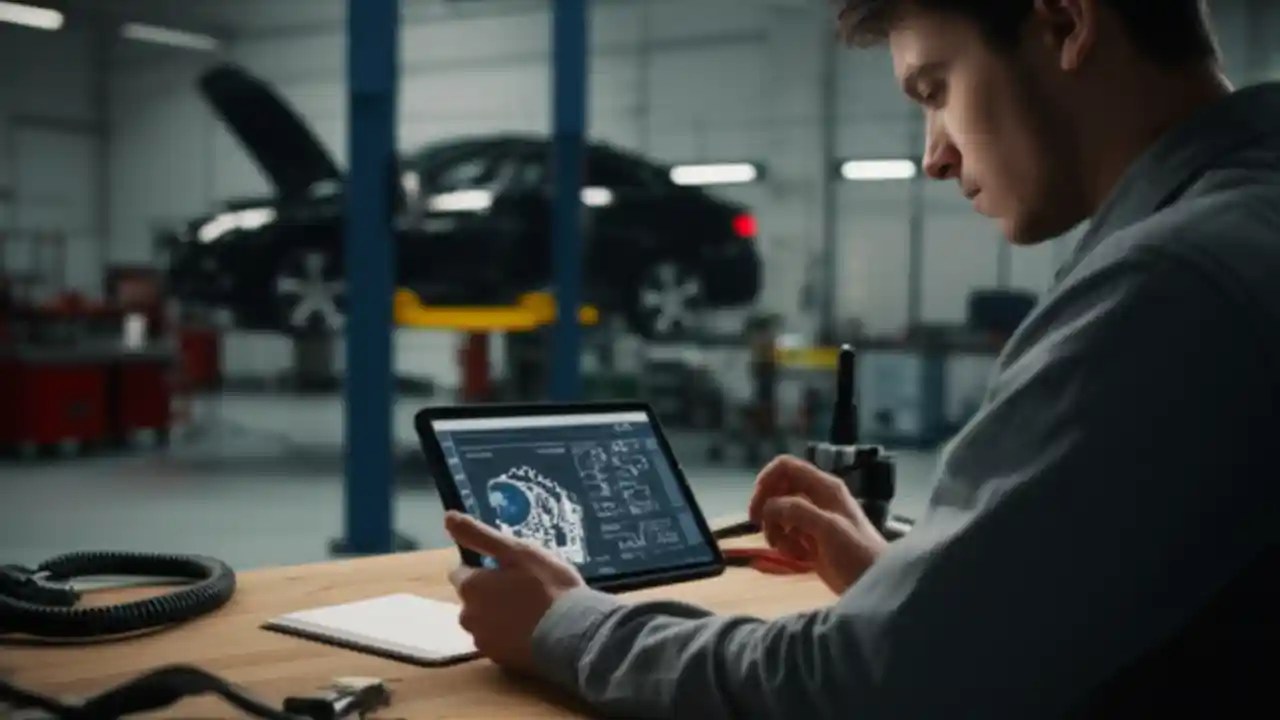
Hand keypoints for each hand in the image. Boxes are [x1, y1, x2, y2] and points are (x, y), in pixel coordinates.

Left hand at [445, 511, 585, 674]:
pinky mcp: (500, 661)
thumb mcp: (517, 551)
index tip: (507, 568)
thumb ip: (480, 536)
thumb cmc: (547, 586)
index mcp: (470, 587)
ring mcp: (483, 641)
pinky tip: (533, 630)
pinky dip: (510, 635)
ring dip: (499, 615)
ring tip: (531, 610)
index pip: (460, 573)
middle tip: (523, 587)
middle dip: (489, 594)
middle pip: (472, 600)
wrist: (573, 634)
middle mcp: (468, 616)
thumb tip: (448, 517)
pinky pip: (499, 641)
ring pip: (484, 621)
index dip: (482, 568)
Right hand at [747, 456, 886, 593]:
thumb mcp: (828, 528)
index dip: (766, 480)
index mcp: (824, 487)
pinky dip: (785, 544)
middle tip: (761, 529)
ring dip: (776, 530)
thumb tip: (770, 507)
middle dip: (767, 509)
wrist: (873, 583)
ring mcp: (813, 518)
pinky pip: (786, 533)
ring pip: (779, 513)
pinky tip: (799, 557)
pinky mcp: (811, 538)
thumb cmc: (856, 554)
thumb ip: (798, 511)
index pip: (785, 467)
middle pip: (777, 489)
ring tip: (788, 550)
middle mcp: (817, 497)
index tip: (758, 507)